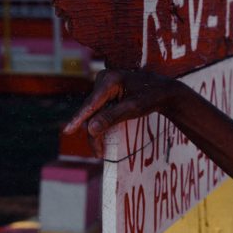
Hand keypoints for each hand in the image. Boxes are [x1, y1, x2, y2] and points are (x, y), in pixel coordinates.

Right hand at [63, 69, 182, 156]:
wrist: (164, 90)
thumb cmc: (152, 97)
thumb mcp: (134, 108)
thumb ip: (112, 117)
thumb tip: (90, 129)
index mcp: (110, 79)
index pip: (92, 104)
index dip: (79, 119)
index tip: (68, 131)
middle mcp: (103, 79)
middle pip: (91, 111)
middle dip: (93, 132)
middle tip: (98, 153)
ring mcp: (103, 85)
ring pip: (93, 113)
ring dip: (96, 131)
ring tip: (100, 151)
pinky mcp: (105, 92)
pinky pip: (98, 111)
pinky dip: (100, 124)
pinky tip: (102, 139)